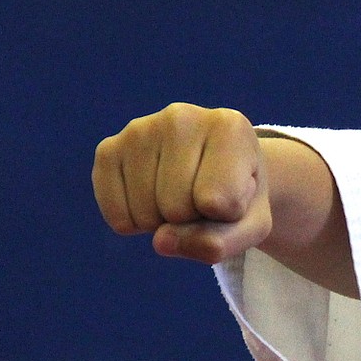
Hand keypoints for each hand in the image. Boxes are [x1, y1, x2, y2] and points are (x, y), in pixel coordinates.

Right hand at [93, 103, 270, 263]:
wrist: (212, 171)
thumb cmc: (237, 196)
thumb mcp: (251, 226)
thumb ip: (220, 243)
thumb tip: (160, 241)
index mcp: (229, 126)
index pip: (218, 202)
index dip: (228, 214)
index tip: (235, 191)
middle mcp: (181, 117)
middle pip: (177, 208)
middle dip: (192, 219)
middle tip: (203, 195)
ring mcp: (140, 129)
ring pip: (145, 215)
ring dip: (163, 223)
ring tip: (180, 194)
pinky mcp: (109, 149)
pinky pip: (117, 216)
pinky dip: (135, 225)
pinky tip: (151, 198)